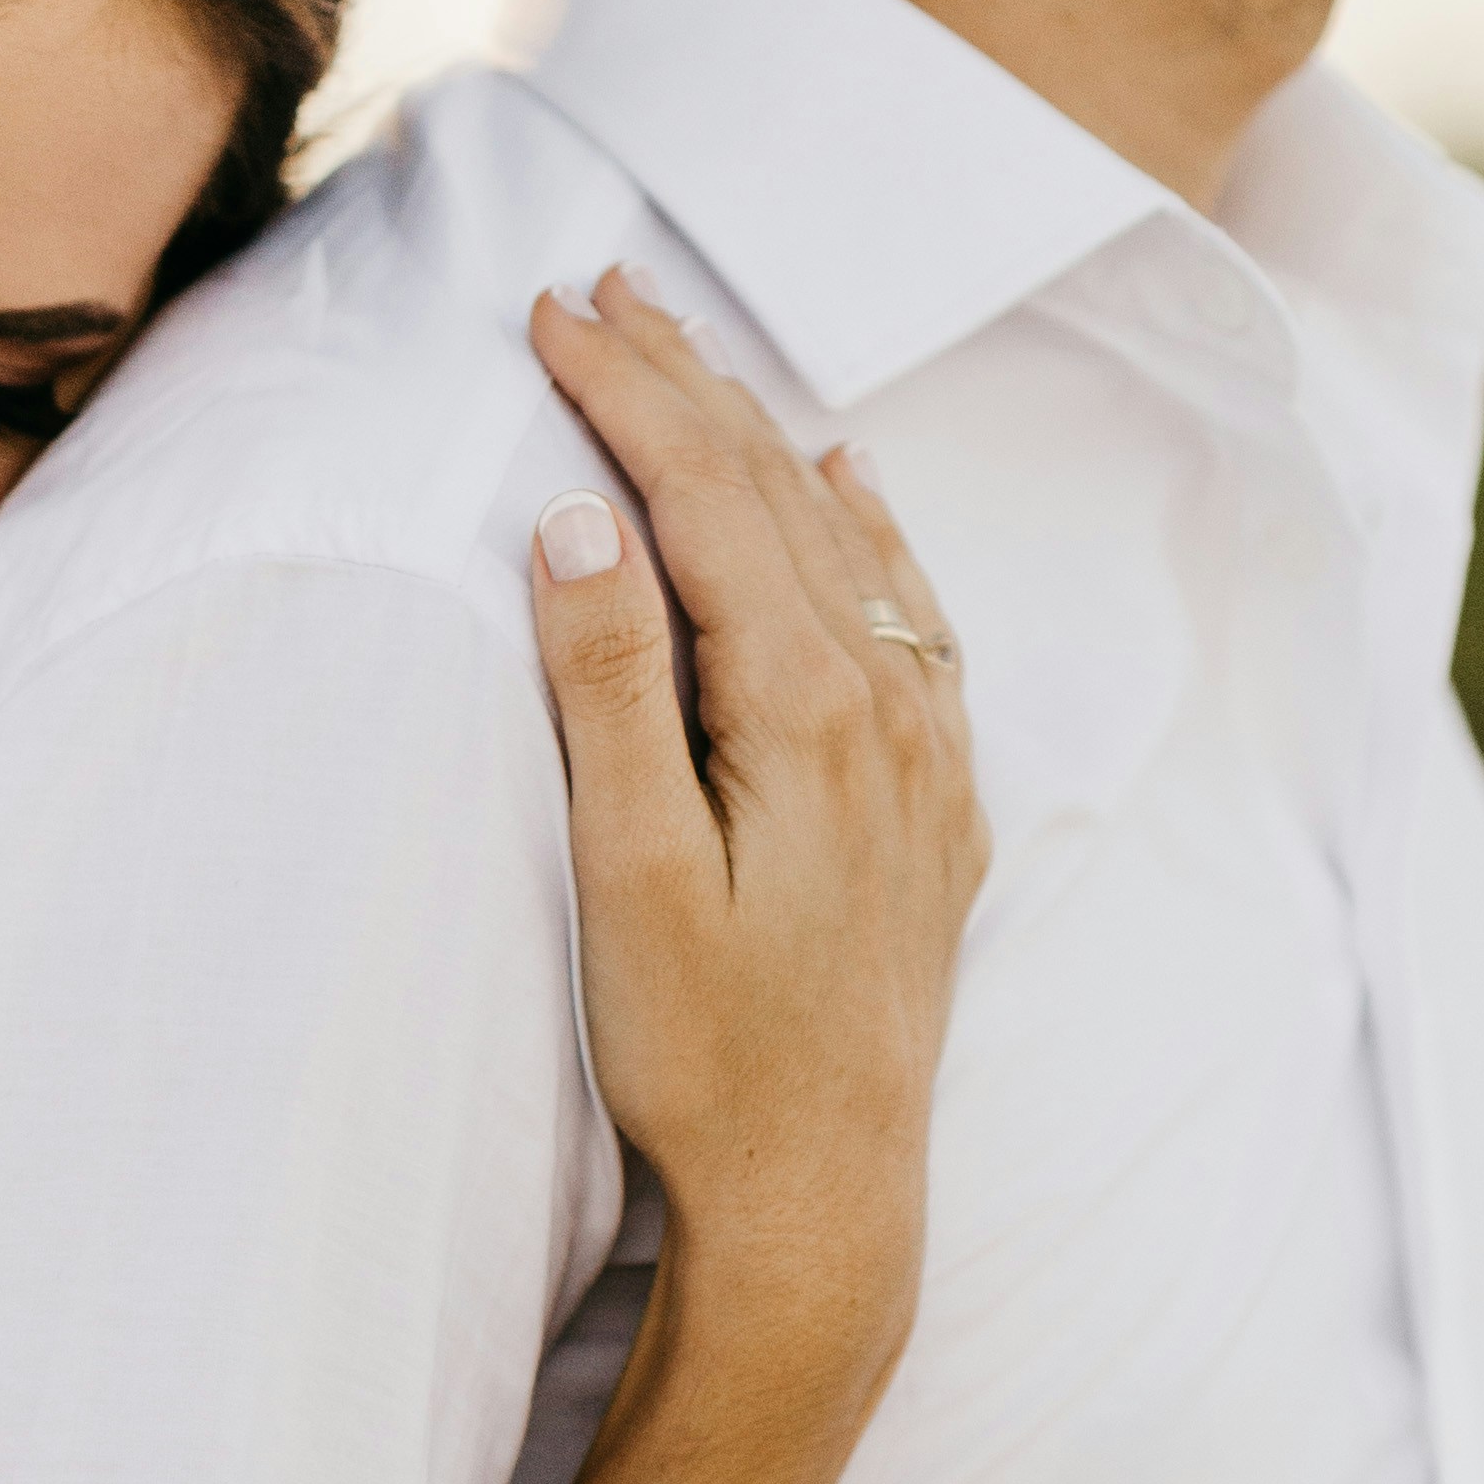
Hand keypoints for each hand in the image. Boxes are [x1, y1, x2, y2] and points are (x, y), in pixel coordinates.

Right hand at [528, 268, 983, 1410]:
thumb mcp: (630, 874)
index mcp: (806, 707)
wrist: (826, 1196)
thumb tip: (582, 515)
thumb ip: (611, 686)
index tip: (548, 311)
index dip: (624, 393)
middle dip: (685, 381)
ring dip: (761, 436)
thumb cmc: (706, 1055)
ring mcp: (926, 753)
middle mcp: (889, 706)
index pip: (703, 497)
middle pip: (776, 493)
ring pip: (844, 539)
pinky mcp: (935, 802)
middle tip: (604, 287)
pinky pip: (912, 614)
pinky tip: (851, 484)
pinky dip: (868, 528)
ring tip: (692, 353)